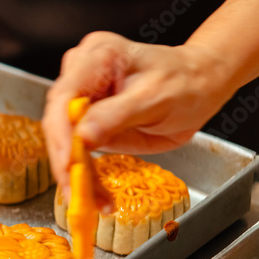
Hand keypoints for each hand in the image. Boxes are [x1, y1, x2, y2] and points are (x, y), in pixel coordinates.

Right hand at [41, 31, 236, 198]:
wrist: (200, 86)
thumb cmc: (186, 82)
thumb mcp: (156, 97)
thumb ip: (117, 114)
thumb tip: (82, 136)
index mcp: (97, 56)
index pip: (64, 97)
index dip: (61, 135)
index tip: (68, 165)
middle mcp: (82, 75)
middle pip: (58, 123)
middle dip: (66, 162)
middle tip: (77, 194)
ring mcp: (83, 99)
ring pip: (64, 143)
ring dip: (74, 176)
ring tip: (93, 202)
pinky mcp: (88, 122)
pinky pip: (78, 153)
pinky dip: (85, 177)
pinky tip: (96, 196)